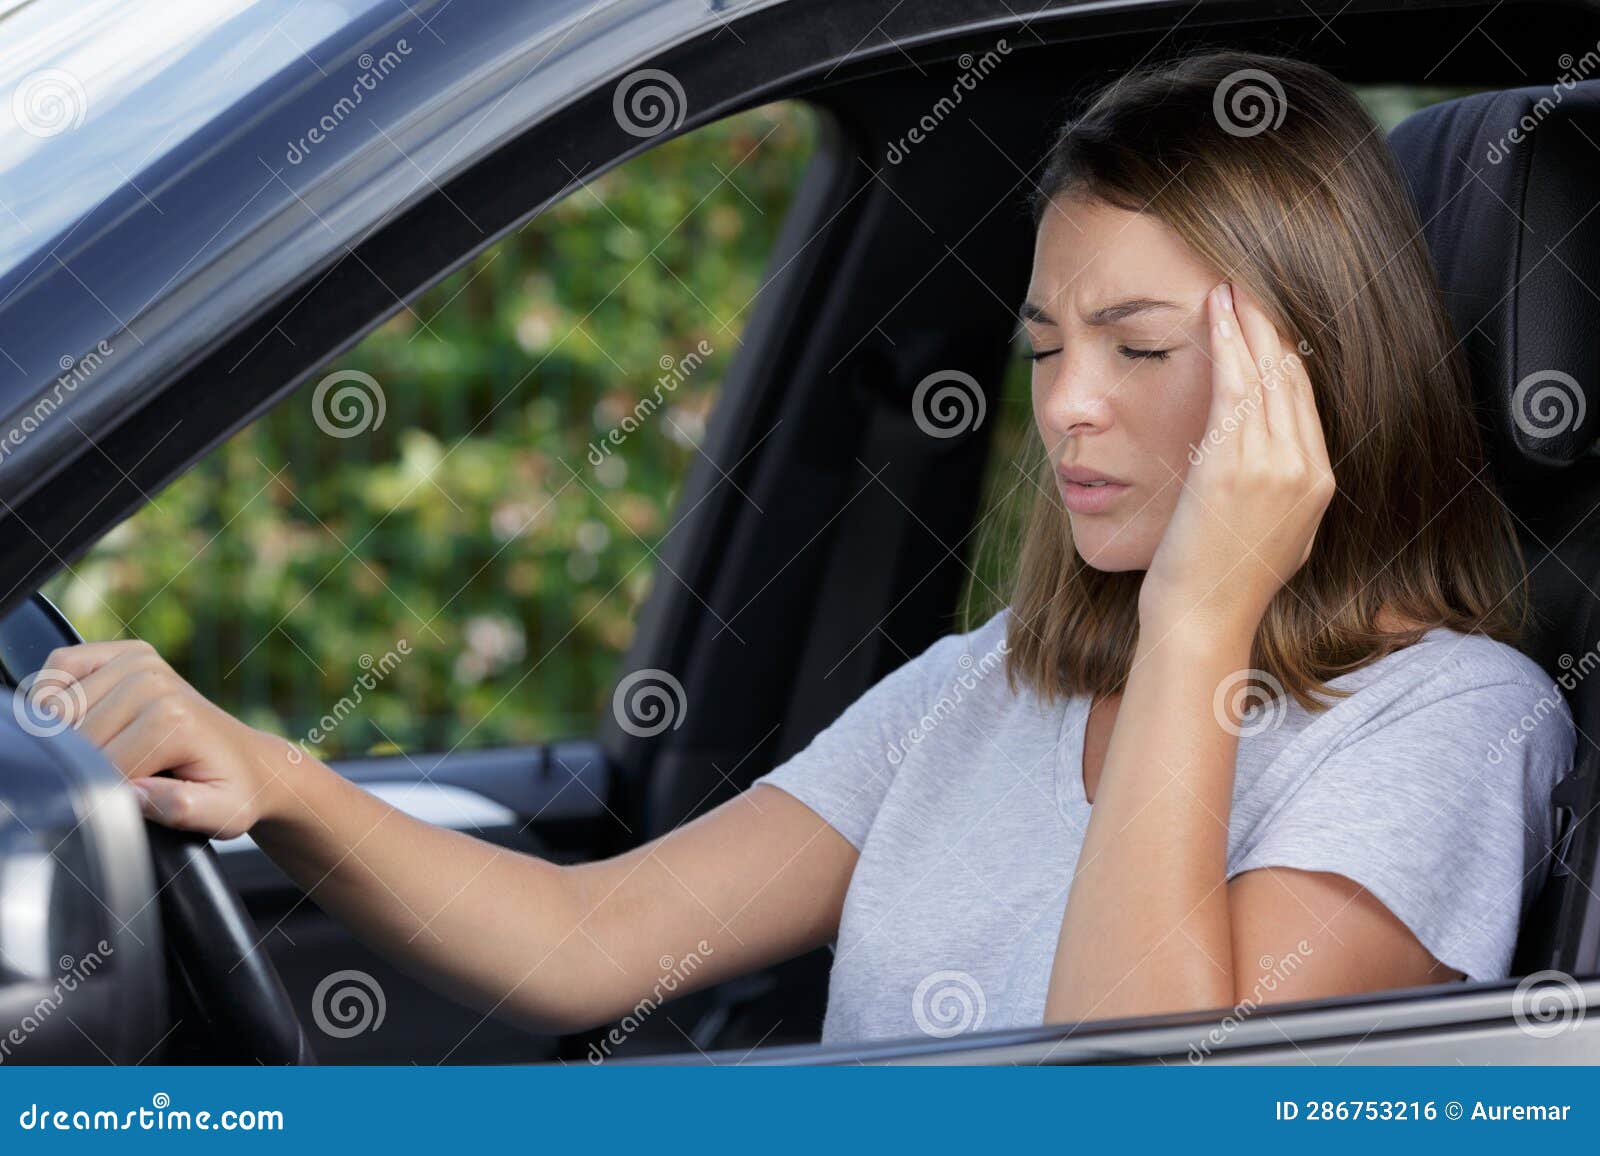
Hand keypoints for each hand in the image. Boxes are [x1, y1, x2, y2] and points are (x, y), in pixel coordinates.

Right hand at [28, 640, 298, 837]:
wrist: (248, 761)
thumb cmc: (229, 790)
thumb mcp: (221, 812)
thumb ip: (179, 808)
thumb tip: (133, 794)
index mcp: (172, 719)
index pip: (97, 765)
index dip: (105, 791)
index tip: (135, 799)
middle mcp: (153, 682)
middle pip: (71, 736)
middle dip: (84, 765)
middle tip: (125, 775)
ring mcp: (138, 662)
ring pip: (55, 706)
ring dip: (65, 734)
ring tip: (108, 750)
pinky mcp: (125, 652)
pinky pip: (59, 666)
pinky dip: (50, 693)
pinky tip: (78, 719)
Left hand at [1139, 281, 1334, 638]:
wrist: (1202, 617)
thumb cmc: (1221, 582)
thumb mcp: (1275, 535)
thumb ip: (1283, 492)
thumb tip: (1277, 460)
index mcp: (1320, 484)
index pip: (1306, 400)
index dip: (1286, 353)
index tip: (1267, 320)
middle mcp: (1306, 469)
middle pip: (1293, 378)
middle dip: (1271, 326)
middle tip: (1250, 285)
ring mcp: (1275, 466)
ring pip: (1269, 374)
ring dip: (1249, 323)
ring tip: (1231, 286)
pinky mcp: (1235, 465)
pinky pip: (1237, 387)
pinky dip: (1230, 343)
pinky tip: (1218, 312)